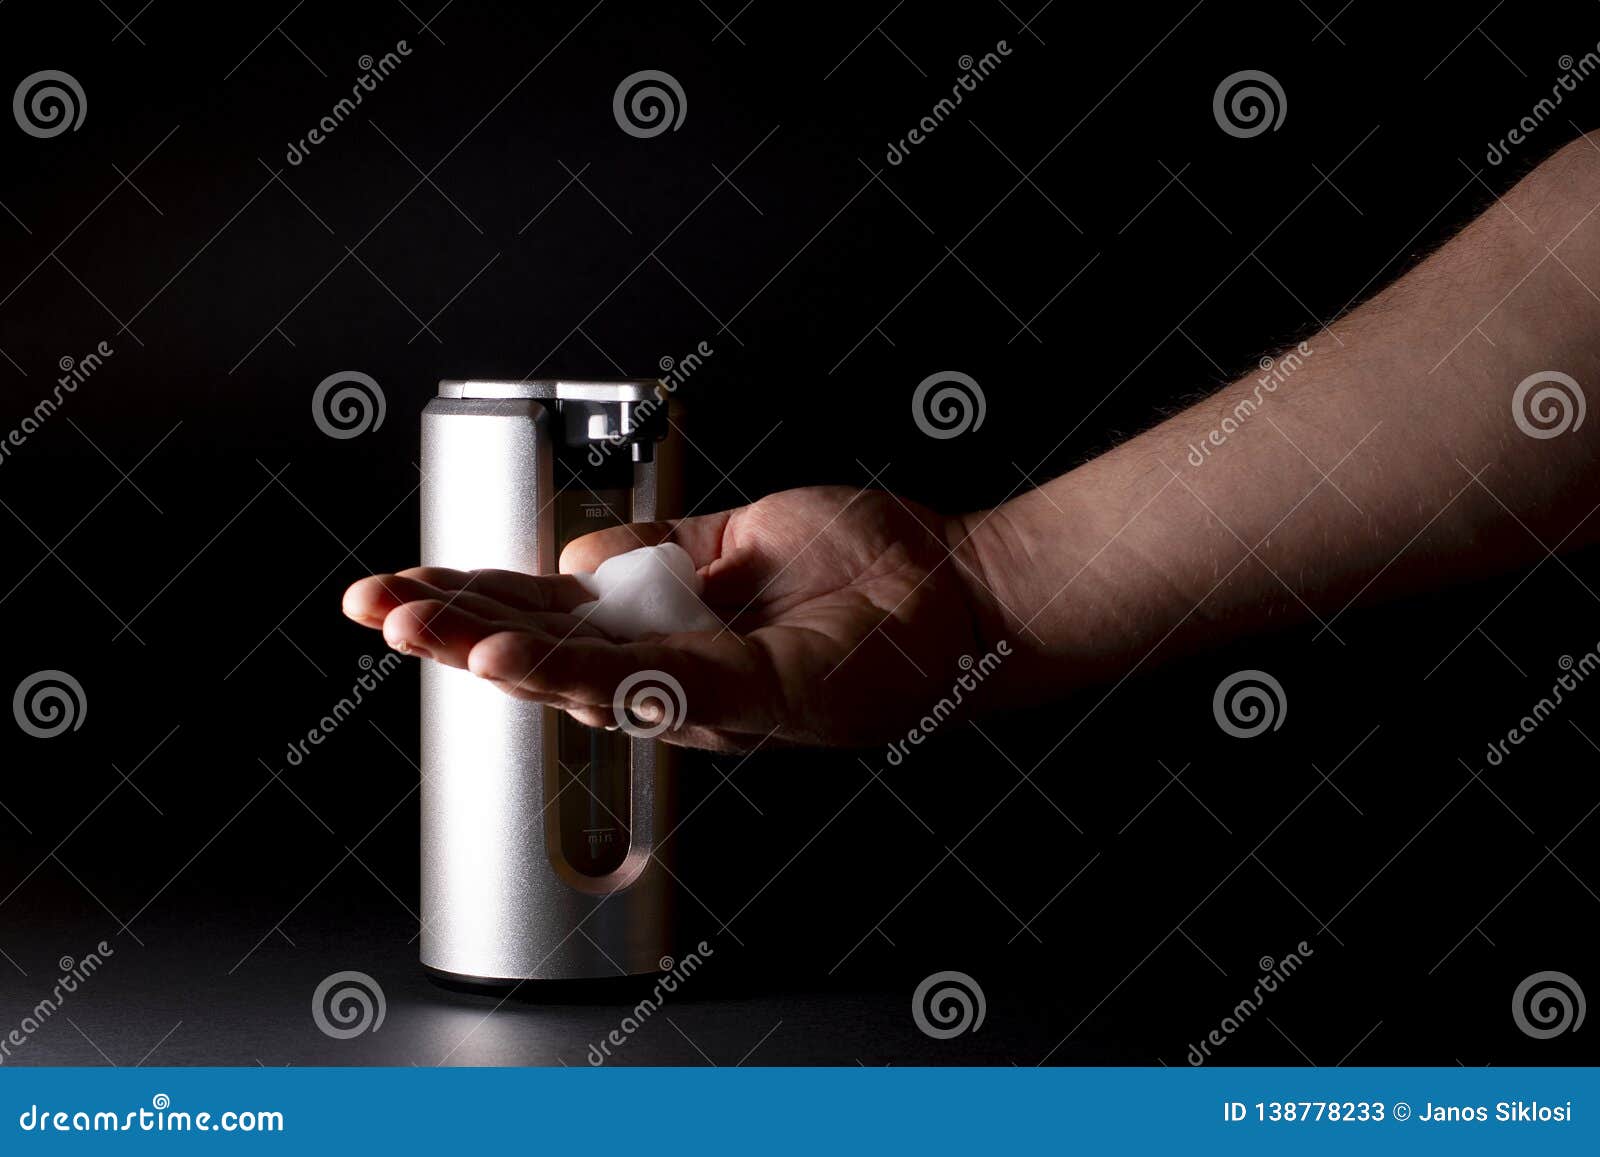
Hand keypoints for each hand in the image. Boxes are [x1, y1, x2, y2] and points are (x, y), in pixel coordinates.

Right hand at [340, 486, 990, 750]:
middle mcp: (673, 673)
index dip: (467, 599)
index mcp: (662, 629)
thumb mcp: (737, 537)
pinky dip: (583, 671)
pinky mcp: (757, 695)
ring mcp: (711, 693)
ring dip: (496, 653)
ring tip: (419, 631)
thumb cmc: (865, 564)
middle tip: (371, 610)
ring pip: (583, 680)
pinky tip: (518, 657)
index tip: (393, 586)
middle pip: (544, 652)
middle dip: (452, 629)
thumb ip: (654, 550)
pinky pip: (656, 687)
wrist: (960, 586)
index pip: (545, 613)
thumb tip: (577, 550)